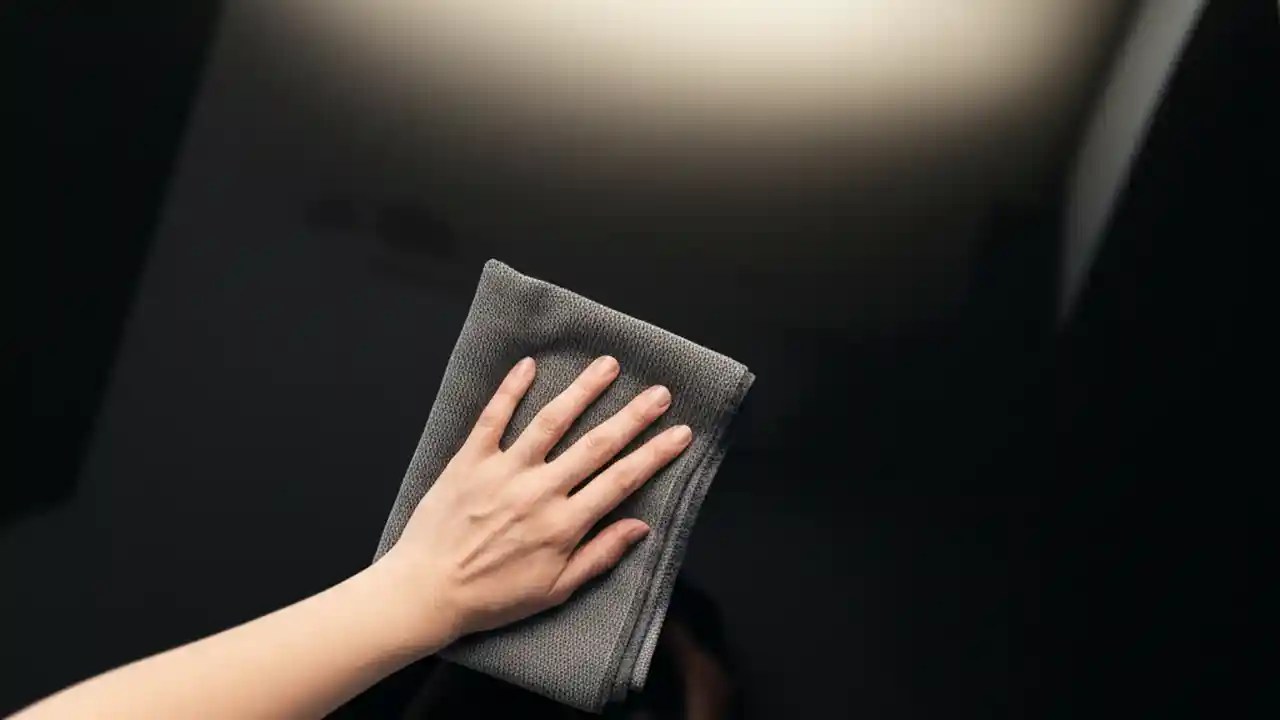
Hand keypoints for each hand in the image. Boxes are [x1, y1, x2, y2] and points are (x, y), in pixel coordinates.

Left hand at [376, 356, 692, 645]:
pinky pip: (493, 418)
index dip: (655, 454)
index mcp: (564, 525)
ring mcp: (504, 472)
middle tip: (659, 392)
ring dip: (582, 391)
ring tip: (607, 366)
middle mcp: (539, 492)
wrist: (427, 592)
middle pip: (596, 445)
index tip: (680, 432)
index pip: (621, 480)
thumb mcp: (555, 589)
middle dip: (633, 416)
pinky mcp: (470, 461)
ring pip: (551, 422)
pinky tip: (529, 365)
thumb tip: (640, 526)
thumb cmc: (492, 597)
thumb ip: (600, 554)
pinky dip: (510, 390)